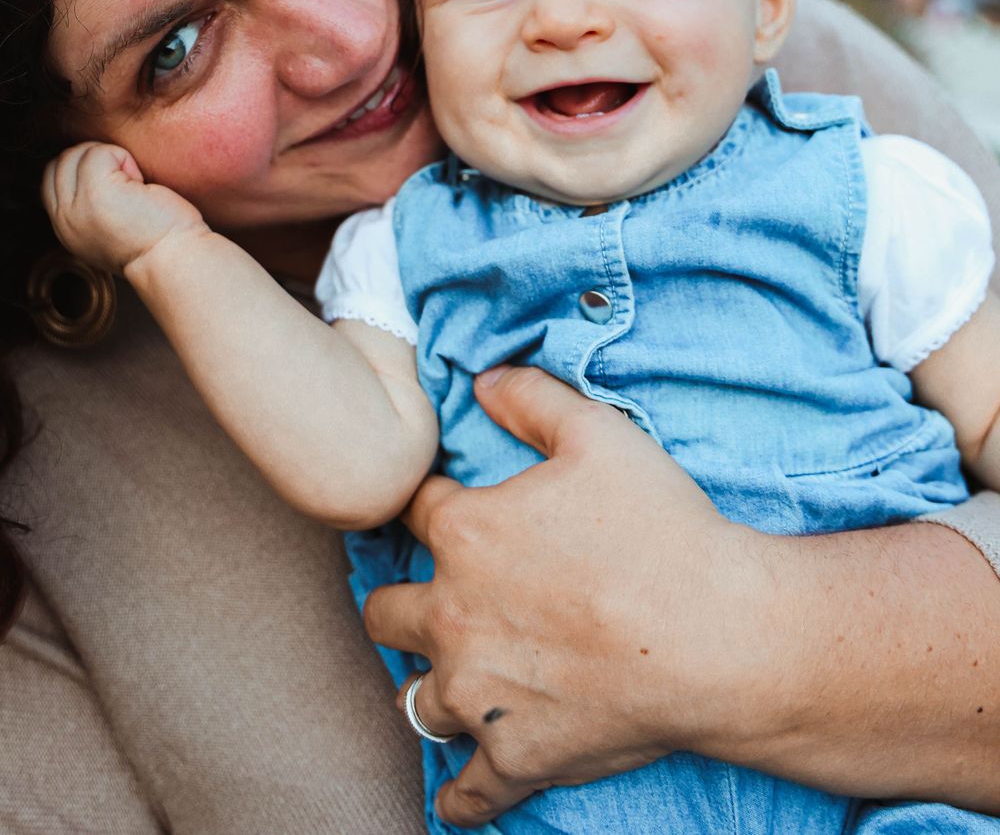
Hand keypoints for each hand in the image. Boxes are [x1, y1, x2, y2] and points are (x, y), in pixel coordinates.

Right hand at [42, 141, 205, 275]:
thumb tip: (88, 175)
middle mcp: (65, 219)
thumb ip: (88, 209)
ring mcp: (78, 205)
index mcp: (66, 229)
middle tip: (125, 179)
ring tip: (133, 184)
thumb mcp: (106, 233)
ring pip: (77, 154)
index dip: (79, 168)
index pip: (51, 179)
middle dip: (92, 158)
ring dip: (109, 157)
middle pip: (60, 162)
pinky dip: (124, 157)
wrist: (175, 260)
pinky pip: (101, 152)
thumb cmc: (157, 243)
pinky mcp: (96, 191)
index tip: (112, 179)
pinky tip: (140, 182)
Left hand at [364, 366, 756, 827]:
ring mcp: (478, 694)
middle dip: (405, 600)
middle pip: (386, 610)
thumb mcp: (598, 434)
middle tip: (437, 599)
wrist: (719, 634)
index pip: (414, 509)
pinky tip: (465, 785)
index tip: (449, 511)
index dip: (433, 505)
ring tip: (460, 677)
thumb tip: (480, 379)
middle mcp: (452, 614)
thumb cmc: (661, 529)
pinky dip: (463, 791)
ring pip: (415, 699)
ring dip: (433, 684)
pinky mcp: (514, 756)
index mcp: (466, 531)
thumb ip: (530, 397)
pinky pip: (464, 791)